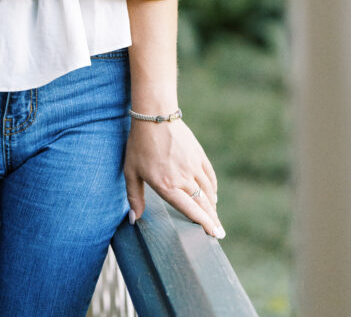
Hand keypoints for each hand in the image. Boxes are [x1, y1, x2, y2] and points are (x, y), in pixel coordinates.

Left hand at [123, 119, 224, 238]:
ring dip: (212, 206)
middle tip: (219, 233)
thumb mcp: (131, 171)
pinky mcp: (198, 155)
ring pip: (208, 191)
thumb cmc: (139, 144)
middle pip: (203, 204)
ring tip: (214, 216)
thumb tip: (134, 219)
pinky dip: (213, 188)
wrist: (155, 115)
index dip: (204, 224)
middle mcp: (184, 178)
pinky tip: (213, 195)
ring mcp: (193, 166)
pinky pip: (209, 176)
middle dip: (212, 220)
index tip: (213, 234)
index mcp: (167, 186)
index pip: (190, 210)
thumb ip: (134, 196)